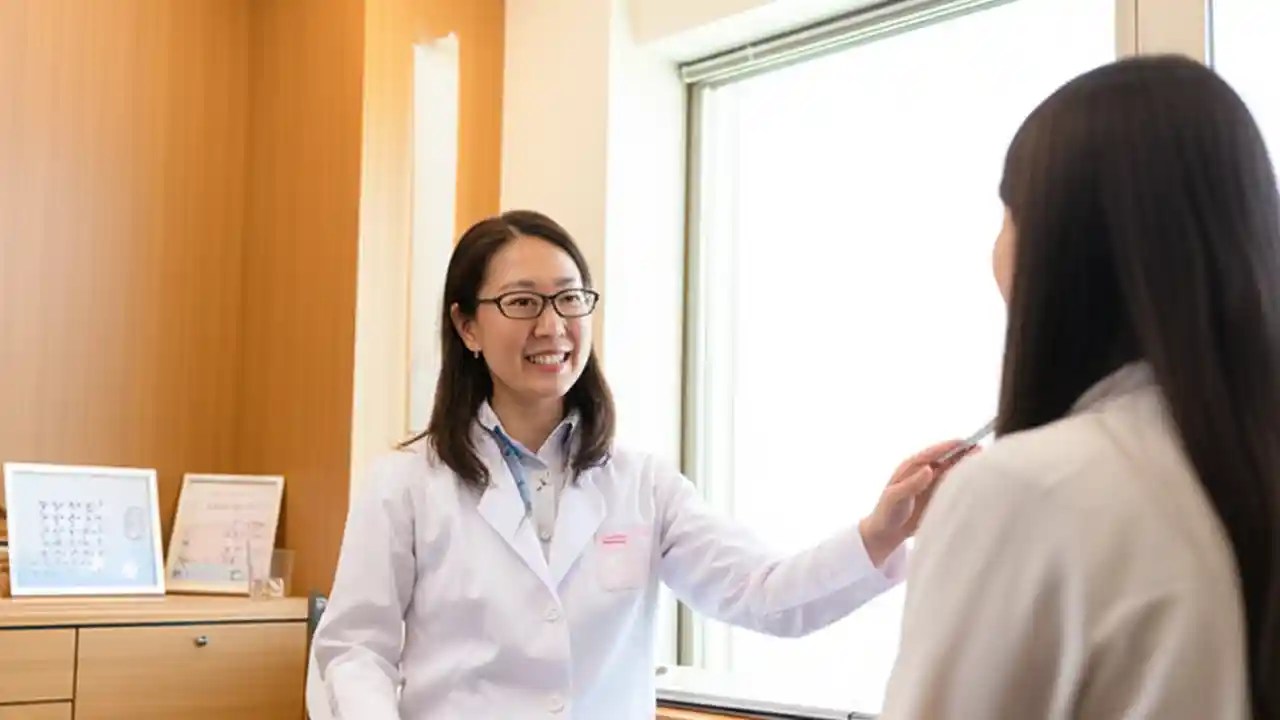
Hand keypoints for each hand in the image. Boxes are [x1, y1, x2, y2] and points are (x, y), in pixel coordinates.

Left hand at [859, 440, 978, 565]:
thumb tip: (929, 468)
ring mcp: (931, 484)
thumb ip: (912, 484)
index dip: (949, 446)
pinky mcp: (937, 497)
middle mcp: (923, 472)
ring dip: (965, 467)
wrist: (886, 533)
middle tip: (982, 451)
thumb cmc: (886, 512)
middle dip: (963, 454)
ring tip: (984, 464)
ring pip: (952, 472)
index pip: (933, 453)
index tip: (966, 442)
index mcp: (911, 467)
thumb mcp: (895, 497)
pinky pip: (952, 487)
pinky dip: (963, 483)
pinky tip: (977, 483)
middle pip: (946, 459)